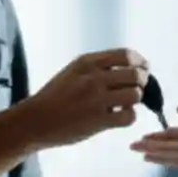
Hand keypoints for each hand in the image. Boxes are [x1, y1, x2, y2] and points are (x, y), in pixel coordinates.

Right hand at [23, 48, 147, 148]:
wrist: (34, 120)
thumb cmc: (55, 96)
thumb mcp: (74, 71)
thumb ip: (99, 67)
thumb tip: (132, 67)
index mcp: (88, 62)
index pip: (127, 55)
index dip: (140, 62)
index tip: (142, 69)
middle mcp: (93, 78)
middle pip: (136, 74)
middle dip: (142, 82)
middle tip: (136, 90)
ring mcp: (96, 99)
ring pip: (136, 94)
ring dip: (135, 100)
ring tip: (125, 104)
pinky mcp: (98, 121)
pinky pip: (129, 116)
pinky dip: (129, 117)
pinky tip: (119, 117)